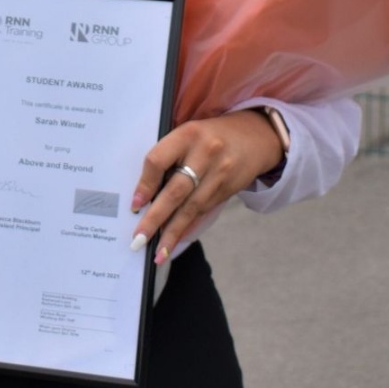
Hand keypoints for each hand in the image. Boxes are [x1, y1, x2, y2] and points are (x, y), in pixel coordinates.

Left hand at [128, 110, 282, 264]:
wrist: (253, 136)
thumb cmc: (208, 135)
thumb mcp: (186, 134)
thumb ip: (168, 156)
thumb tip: (144, 193)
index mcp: (187, 134)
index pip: (158, 161)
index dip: (145, 185)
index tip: (135, 205)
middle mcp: (205, 154)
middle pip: (176, 191)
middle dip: (155, 219)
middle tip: (138, 239)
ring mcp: (220, 173)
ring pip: (191, 207)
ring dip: (172, 232)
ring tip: (158, 253)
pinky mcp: (229, 189)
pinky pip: (204, 211)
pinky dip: (188, 227)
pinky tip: (176, 240)